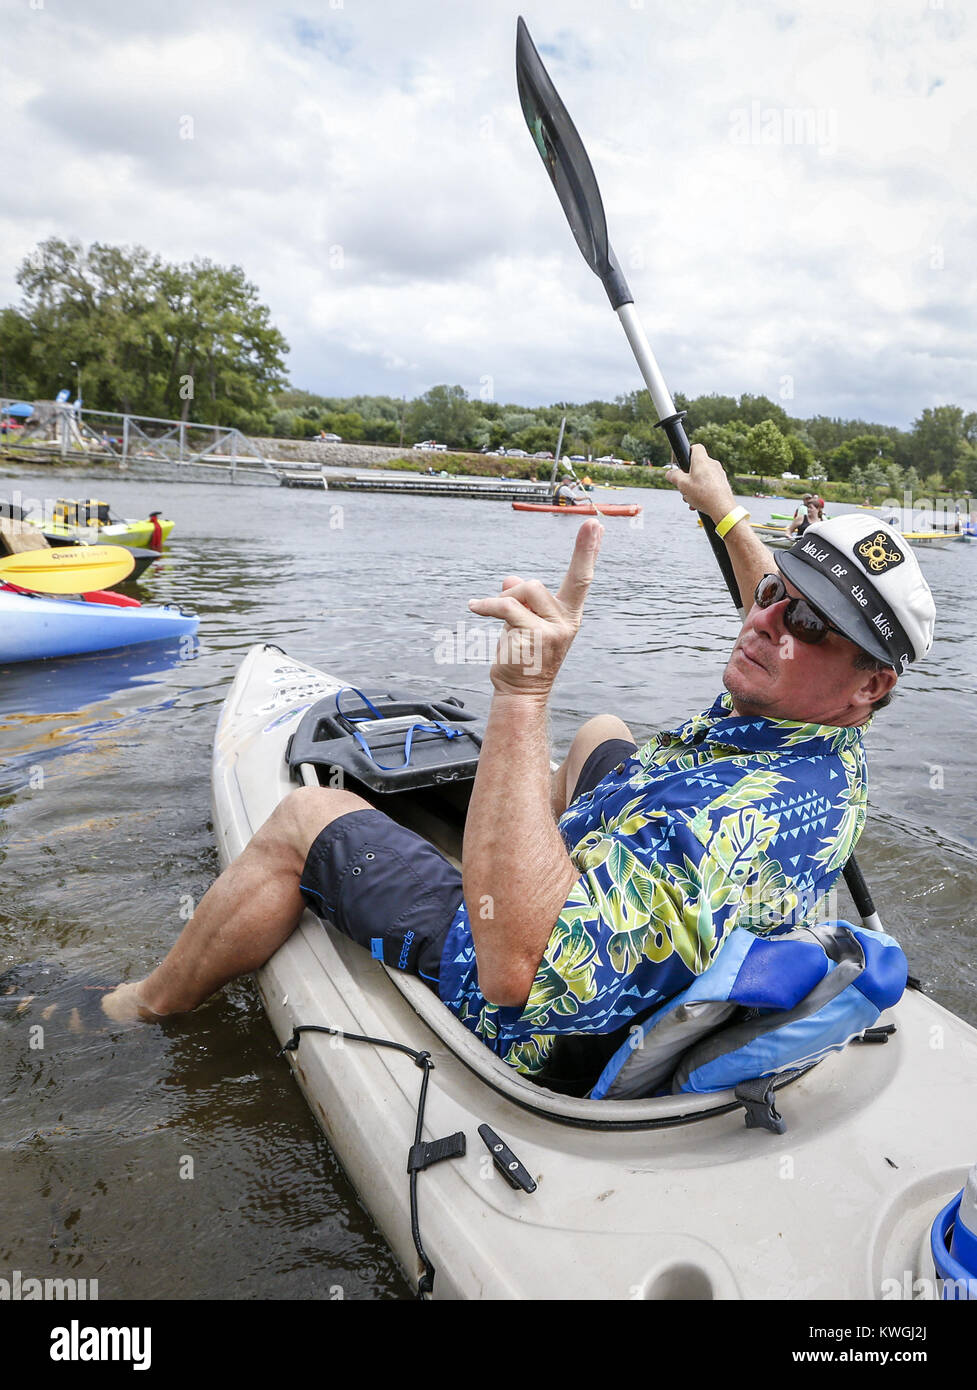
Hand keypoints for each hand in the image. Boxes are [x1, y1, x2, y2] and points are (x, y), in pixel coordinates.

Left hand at [468, 520, 602, 698]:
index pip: (581, 579)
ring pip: (524, 592)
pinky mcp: (535, 634)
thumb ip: (521, 601)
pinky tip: (474, 607)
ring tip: (496, 621)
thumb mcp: (522, 623)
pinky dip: (487, 606)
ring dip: (505, 602)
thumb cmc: (522, 658)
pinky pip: (506, 606)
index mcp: (567, 616)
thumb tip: (509, 579)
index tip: (597, 525)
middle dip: (533, 580)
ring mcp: (553, 629)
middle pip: (539, 585)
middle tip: (567, 546)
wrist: (520, 693)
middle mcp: (566, 621)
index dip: (588, 552)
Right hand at [666, 443, 735, 522]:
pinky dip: (703, 491)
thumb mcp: (682, 485)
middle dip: (688, 476)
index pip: (695, 447)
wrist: (722, 508)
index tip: (683, 462)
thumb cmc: (703, 495)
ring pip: (702, 477)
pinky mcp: (722, 483)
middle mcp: (712, 464)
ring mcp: (719, 473)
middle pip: (697, 465)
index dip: (687, 452)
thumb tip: (669, 473)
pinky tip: (698, 503)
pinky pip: (709, 484)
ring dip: (694, 487)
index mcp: (702, 460)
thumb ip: (674, 476)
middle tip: (684, 487)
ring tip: (691, 499)